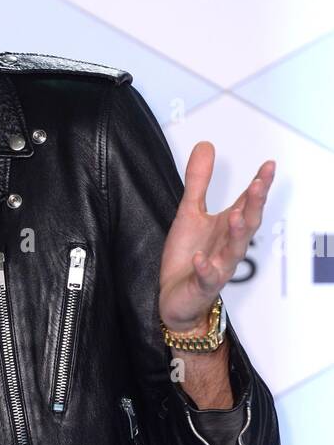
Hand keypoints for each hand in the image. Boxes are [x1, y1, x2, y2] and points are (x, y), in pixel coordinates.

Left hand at [159, 142, 274, 332]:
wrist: (177, 298)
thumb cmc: (187, 256)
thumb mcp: (189, 212)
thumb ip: (198, 182)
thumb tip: (207, 146)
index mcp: (227, 227)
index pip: (247, 203)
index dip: (259, 185)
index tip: (269, 166)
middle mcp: (228, 246)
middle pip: (247, 224)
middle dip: (253, 205)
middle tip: (259, 185)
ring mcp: (218, 266)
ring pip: (233, 250)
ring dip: (236, 233)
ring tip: (235, 216)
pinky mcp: (202, 285)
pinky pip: (207, 277)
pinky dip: (205, 268)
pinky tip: (201, 258)